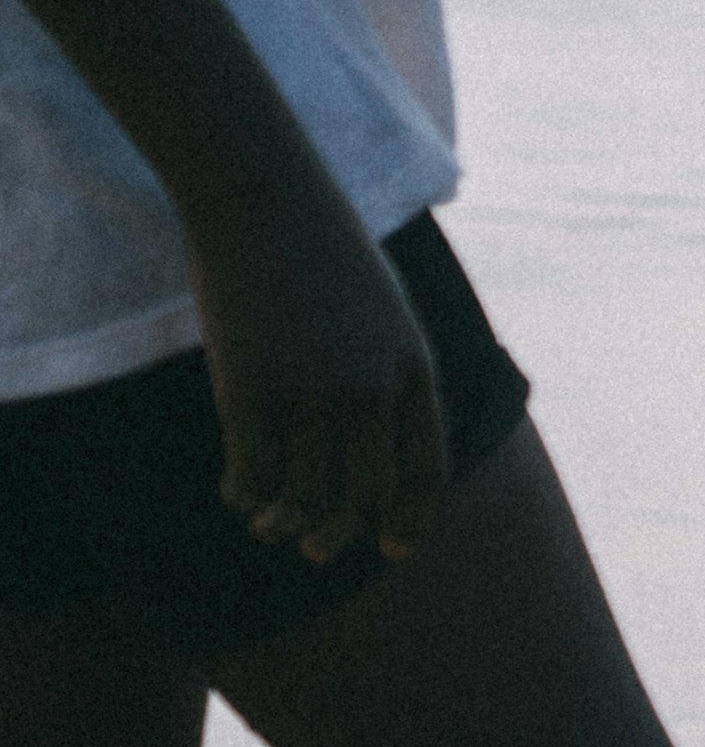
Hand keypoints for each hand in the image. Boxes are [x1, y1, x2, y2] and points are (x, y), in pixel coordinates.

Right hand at [185, 171, 443, 567]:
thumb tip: (364, 436)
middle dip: (341, 534)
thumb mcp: (378, 309)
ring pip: (308, 499)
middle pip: (367, 495)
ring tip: (267, 524)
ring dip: (285, 524)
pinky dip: (245, 498)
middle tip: (313, 548)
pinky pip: (254, 477)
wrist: (266, 198)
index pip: (427, 467)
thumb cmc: (319, 250)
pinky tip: (236, 493)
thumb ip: (383, 367)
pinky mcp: (253, 393)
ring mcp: (314, 393)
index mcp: (414, 366)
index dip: (411, 517)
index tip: (391, 548)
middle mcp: (373, 389)